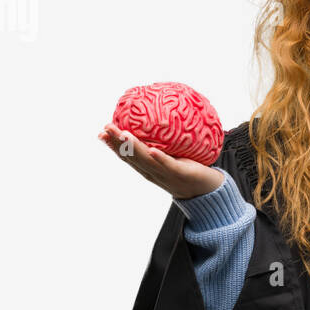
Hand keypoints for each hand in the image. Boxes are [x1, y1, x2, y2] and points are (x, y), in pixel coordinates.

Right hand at [98, 122, 224, 198]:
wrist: (207, 191)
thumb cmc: (190, 170)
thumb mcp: (172, 155)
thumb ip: (164, 141)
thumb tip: (160, 118)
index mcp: (148, 168)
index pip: (127, 156)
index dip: (113, 145)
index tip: (102, 132)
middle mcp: (152, 172)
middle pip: (131, 157)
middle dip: (117, 143)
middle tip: (106, 128)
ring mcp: (165, 174)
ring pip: (146, 160)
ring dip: (133, 147)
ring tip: (123, 134)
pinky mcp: (180, 174)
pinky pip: (168, 165)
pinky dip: (159, 158)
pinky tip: (152, 150)